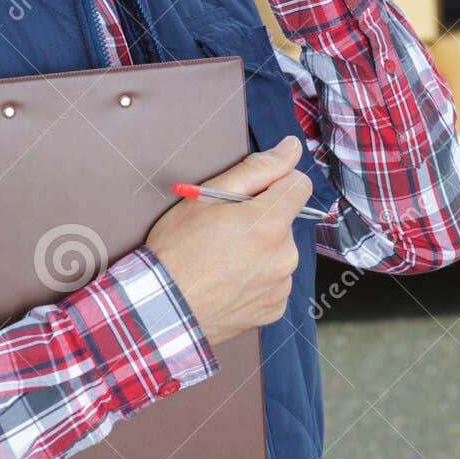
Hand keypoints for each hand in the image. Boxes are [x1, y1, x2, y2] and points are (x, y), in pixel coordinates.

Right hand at [145, 134, 313, 349]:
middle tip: (223, 233)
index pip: (299, 185)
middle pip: (285, 221)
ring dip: (260, 252)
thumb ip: (256, 169)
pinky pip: (274, 282)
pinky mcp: (275, 308)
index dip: (275, 184)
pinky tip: (228, 282)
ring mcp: (281, 285)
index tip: (251, 195)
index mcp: (269, 223)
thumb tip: (291, 148)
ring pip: (280, 253)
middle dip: (261, 221)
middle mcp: (284, 256)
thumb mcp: (204, 198)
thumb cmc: (175, 252)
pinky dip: (257, 279)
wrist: (160, 310)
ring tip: (221, 262)